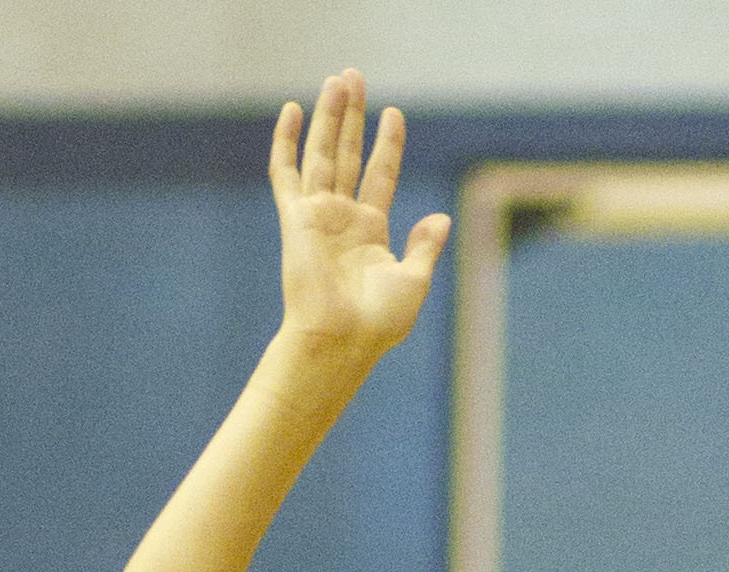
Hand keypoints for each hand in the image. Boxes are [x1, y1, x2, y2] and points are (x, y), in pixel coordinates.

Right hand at [270, 70, 448, 370]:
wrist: (341, 339)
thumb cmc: (378, 322)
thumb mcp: (414, 281)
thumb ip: (425, 247)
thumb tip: (442, 218)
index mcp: (372, 231)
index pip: (381, 174)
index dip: (388, 144)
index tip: (394, 113)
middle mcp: (343, 218)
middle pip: (349, 154)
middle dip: (353, 116)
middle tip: (355, 76)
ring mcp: (318, 215)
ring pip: (322, 153)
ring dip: (329, 116)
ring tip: (337, 79)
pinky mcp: (295, 218)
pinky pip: (285, 172)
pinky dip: (286, 140)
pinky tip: (292, 110)